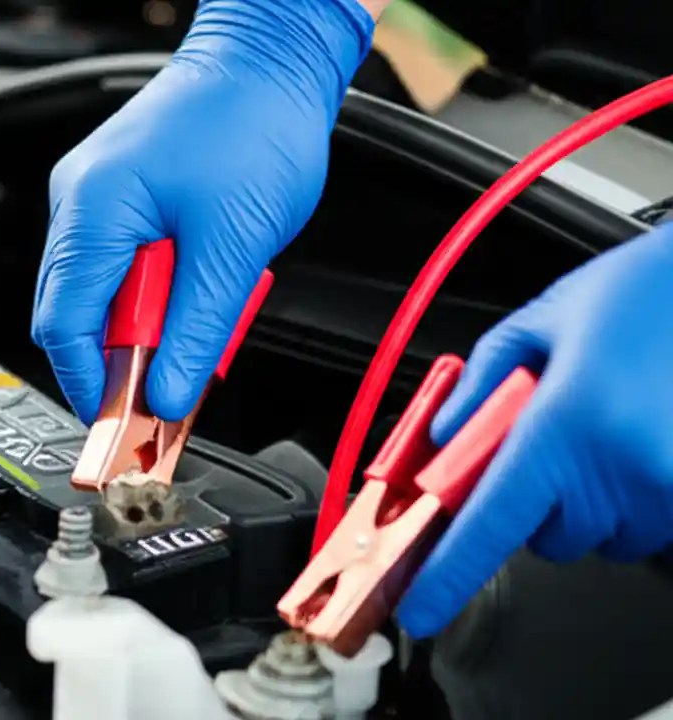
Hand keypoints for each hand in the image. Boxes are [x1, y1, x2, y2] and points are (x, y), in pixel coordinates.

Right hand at [29, 0, 374, 421]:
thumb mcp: (235, 245)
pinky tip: (198, 292)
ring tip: (204, 323)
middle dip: (124, 363)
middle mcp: (79, 204)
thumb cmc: (253, 123)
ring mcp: (96, 199)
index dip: (87, 386)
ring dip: (150, 327)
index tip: (118, 432)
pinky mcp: (121, 200)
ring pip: (104, 297)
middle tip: (172, 393)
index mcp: (91, 210)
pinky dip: (159, 298)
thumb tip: (168, 401)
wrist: (273, 58)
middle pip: (77, 316)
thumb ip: (196, 331)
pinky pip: (125, 269)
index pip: (63, 324)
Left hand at [397, 223, 672, 637]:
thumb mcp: (543, 320)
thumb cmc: (646, 292)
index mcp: (567, 425)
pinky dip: (635, 497)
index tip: (421, 609)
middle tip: (555, 440)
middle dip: (536, 500)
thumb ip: (482, 383)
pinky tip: (642, 437)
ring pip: (601, 535)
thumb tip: (443, 440)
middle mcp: (622, 470)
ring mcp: (668, 491)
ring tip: (613, 426)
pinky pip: (647, 524)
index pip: (491, 522)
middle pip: (546, 537)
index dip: (450, 574)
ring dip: (592, 500)